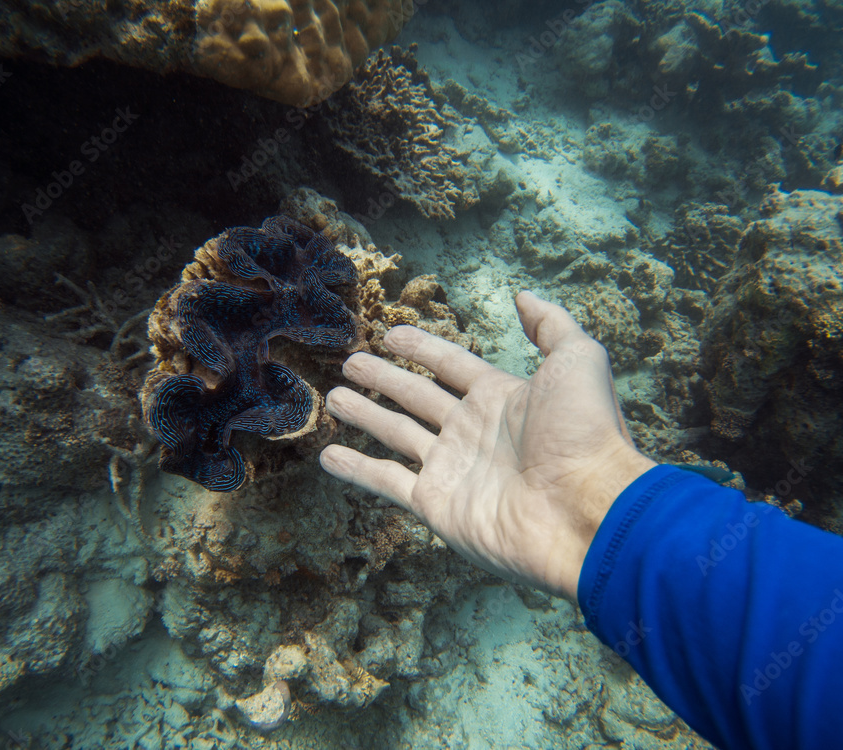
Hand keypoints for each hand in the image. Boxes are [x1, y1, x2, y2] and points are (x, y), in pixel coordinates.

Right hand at [319, 291, 655, 599]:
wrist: (586, 510)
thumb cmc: (584, 433)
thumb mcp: (577, 360)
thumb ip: (551, 324)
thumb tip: (522, 295)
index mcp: (500, 397)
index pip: (450, 364)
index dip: (420, 348)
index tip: (389, 334)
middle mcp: (471, 431)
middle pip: (416, 396)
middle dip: (383, 379)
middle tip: (349, 362)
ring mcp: (451, 469)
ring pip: (395, 434)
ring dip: (364, 416)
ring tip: (334, 398)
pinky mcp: (435, 504)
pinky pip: (385, 482)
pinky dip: (355, 469)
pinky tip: (327, 455)